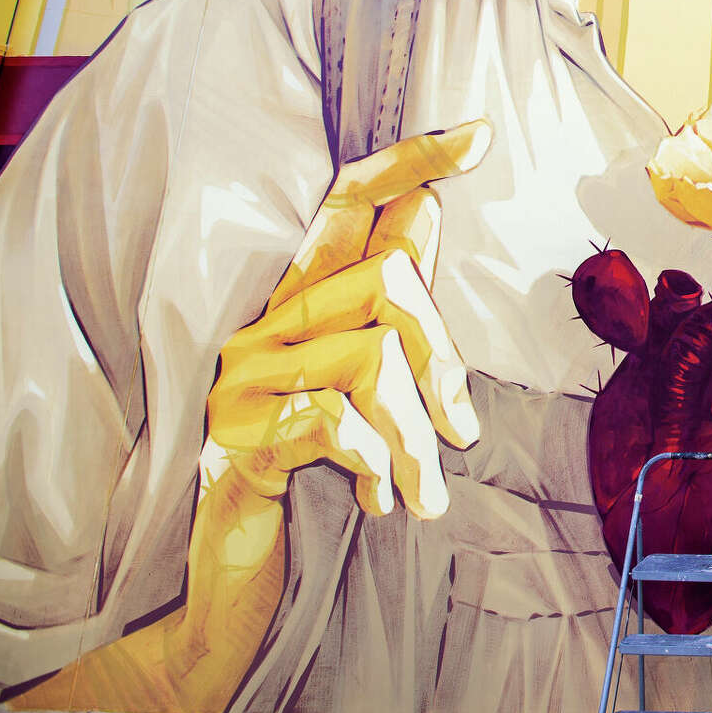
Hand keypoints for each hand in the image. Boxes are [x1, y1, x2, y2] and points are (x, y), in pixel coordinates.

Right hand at [13, 121, 490, 711]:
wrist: (232, 579)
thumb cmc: (311, 475)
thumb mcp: (361, 392)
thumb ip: (393, 314)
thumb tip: (433, 209)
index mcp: (295, 304)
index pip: (345, 202)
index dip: (408, 161)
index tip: (479, 133)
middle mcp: (262, 327)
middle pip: (386, 281)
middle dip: (444, 357)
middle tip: (463, 431)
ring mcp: (241, 383)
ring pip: (373, 358)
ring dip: (419, 436)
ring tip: (429, 493)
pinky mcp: (237, 442)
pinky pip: (336, 423)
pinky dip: (378, 463)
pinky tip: (380, 500)